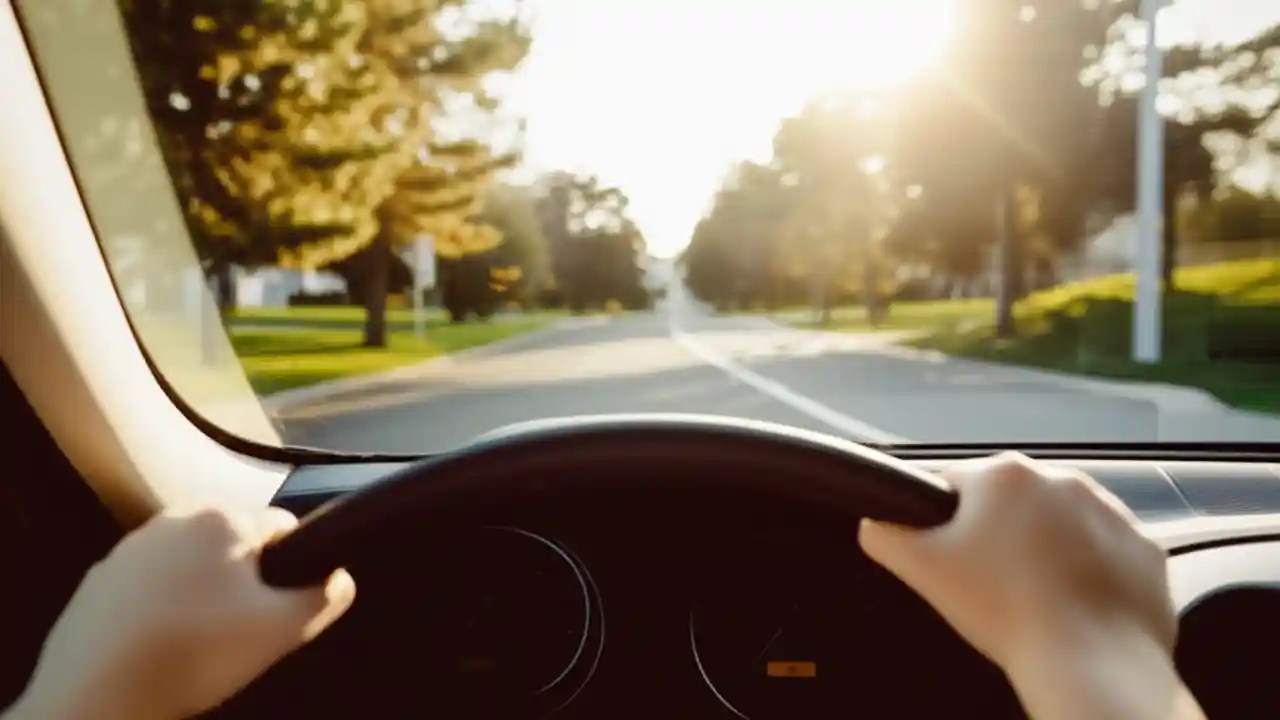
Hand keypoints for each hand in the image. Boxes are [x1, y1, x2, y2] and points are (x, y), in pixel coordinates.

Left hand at [7, 507, 354, 719]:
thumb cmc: (194, 654)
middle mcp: (174, 518)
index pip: (285, 529)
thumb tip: (341, 580)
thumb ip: (325, 597)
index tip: (278, 610)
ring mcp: (129, 549)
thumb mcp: (282, 631)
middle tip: (240, 632)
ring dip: (202, 596)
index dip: (293, 571)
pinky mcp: (98, 581)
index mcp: (224, 517)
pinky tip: (161, 647)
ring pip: (191, 568)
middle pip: (236, 549)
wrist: (95, 696)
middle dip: (244, 583)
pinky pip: (149, 589)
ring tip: (198, 645)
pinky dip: (161, 611)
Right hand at [860, 453, 1200, 719]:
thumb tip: (875, 522)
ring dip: (1044, 550)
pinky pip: (1107, 554)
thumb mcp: (922, 568)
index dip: (943, 523)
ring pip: (1060, 525)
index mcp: (1005, 475)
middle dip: (997, 535)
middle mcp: (1063, 479)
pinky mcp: (1145, 549)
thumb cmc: (1002, 609)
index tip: (952, 560)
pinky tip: (1072, 606)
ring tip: (1033, 598)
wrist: (1089, 660)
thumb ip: (885, 533)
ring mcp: (1113, 513)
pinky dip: (1090, 574)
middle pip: (1010, 504)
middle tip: (989, 584)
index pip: (954, 485)